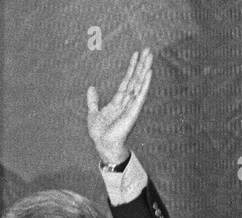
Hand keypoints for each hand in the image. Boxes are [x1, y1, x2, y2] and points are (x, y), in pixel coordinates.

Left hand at [86, 47, 152, 166]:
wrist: (103, 145)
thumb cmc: (100, 133)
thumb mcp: (93, 113)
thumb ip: (93, 101)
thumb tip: (91, 87)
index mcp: (118, 101)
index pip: (127, 80)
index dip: (131, 67)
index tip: (136, 54)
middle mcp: (127, 101)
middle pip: (136, 78)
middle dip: (141, 63)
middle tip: (148, 49)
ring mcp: (131, 105)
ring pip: (139, 83)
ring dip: (145, 69)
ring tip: (150, 56)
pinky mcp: (134, 111)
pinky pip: (140, 94)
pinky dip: (145, 83)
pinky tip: (149, 72)